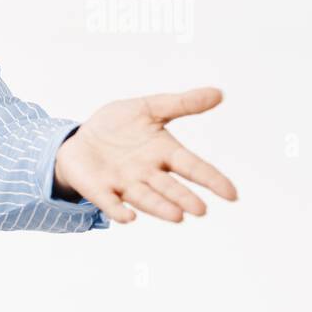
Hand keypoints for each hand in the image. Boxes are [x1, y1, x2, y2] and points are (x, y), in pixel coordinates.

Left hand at [53, 87, 237, 223]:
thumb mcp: (148, 108)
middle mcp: (148, 173)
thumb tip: (219, 93)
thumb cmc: (117, 126)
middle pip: (170, 188)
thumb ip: (181, 104)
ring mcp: (123, 183)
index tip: (232, 194)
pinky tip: (129, 217)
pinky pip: (111, 202)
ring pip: (146, 198)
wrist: (79, 137)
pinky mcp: (100, 189)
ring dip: (160, 208)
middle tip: (201, 210)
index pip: (193, 167)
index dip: (212, 180)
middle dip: (184, 198)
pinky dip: (119, 210)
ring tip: (177, 216)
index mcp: (163, 153)